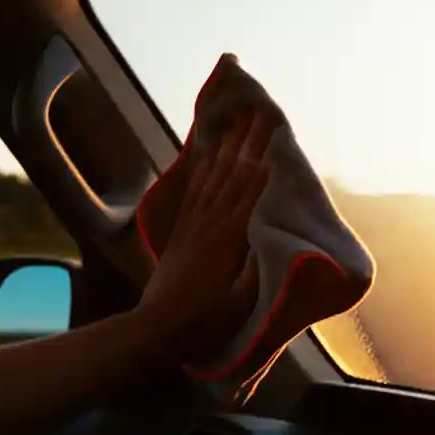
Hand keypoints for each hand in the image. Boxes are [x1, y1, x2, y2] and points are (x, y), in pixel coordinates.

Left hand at [137, 109, 275, 362]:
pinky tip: (211, 151)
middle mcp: (210, 222)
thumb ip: (258, 270)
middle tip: (260, 106)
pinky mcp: (183, 229)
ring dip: (228, 143)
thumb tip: (278, 237)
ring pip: (214, 173)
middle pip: (234, 170)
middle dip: (249, 137)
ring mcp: (194, 223)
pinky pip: (196, 188)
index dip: (264, 155)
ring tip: (238, 116)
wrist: (156, 329)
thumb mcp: (240, 303)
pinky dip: (205, 165)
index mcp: (229, 238)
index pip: (251, 188)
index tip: (275, 128)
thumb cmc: (206, 322)